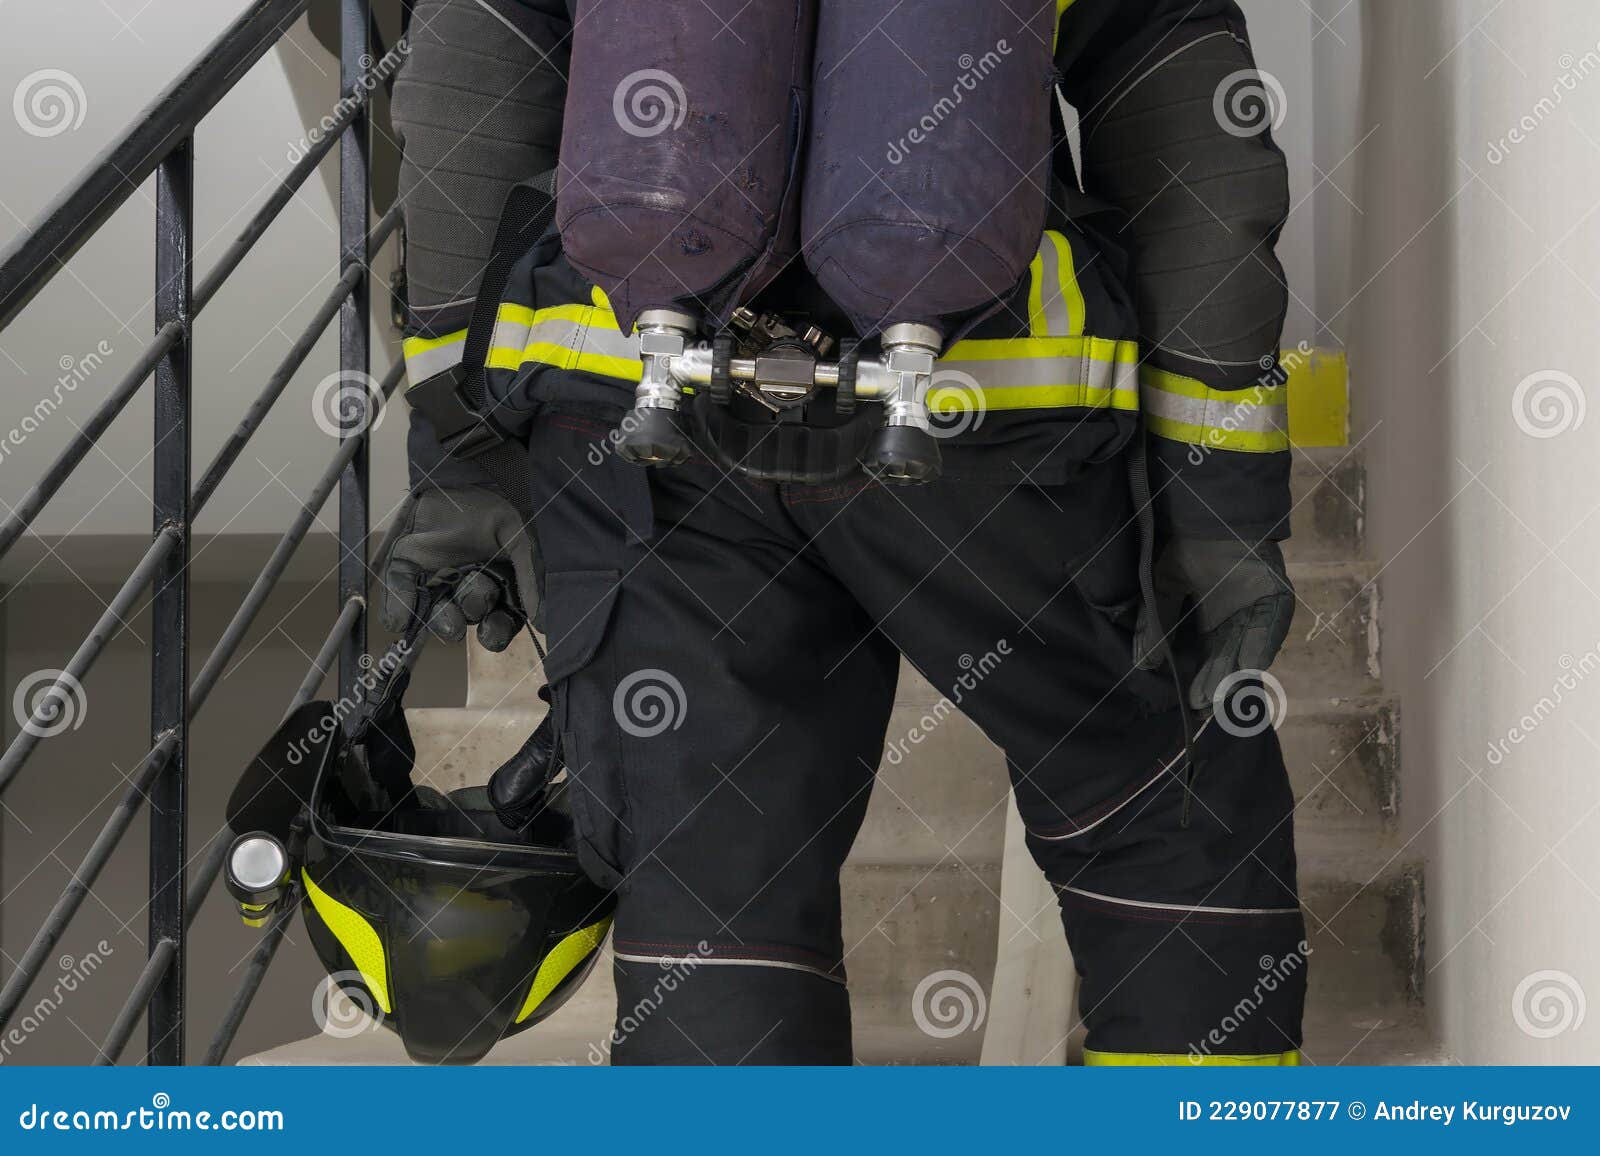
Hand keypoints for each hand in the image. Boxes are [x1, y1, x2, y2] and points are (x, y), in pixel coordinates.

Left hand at [377, 483, 538, 650]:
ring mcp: (435, 580)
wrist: (463, 472)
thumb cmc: (495, 506)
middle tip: (471, 604)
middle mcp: (466, 589)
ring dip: (442, 619)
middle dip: (470, 617)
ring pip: (435, 615)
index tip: (492, 632)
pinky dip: (399, 610)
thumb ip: (532, 577)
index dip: (495, 632)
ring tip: (446, 609)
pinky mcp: (405, 568)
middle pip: (468, 620)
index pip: (497, 623)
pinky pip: (399, 597)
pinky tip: (403, 617)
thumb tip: (541, 622)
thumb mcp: (520, 538)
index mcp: (497, 587)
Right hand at [1134, 538, 1294, 710]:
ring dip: (1236, 672)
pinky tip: (1249, 666)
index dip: (1197, 681)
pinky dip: (1260, 646)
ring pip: (1248, 649)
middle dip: (1214, 683)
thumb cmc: (1186, 550)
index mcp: (1209, 624)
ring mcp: (1257, 612)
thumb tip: (1144, 664)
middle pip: (1227, 660)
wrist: (1209, 515)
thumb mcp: (1162, 590)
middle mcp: (1235, 623)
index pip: (1205, 660)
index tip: (1189, 704)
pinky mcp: (1275, 598)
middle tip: (1203, 704)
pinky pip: (1270, 627)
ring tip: (1221, 694)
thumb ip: (1155, 625)